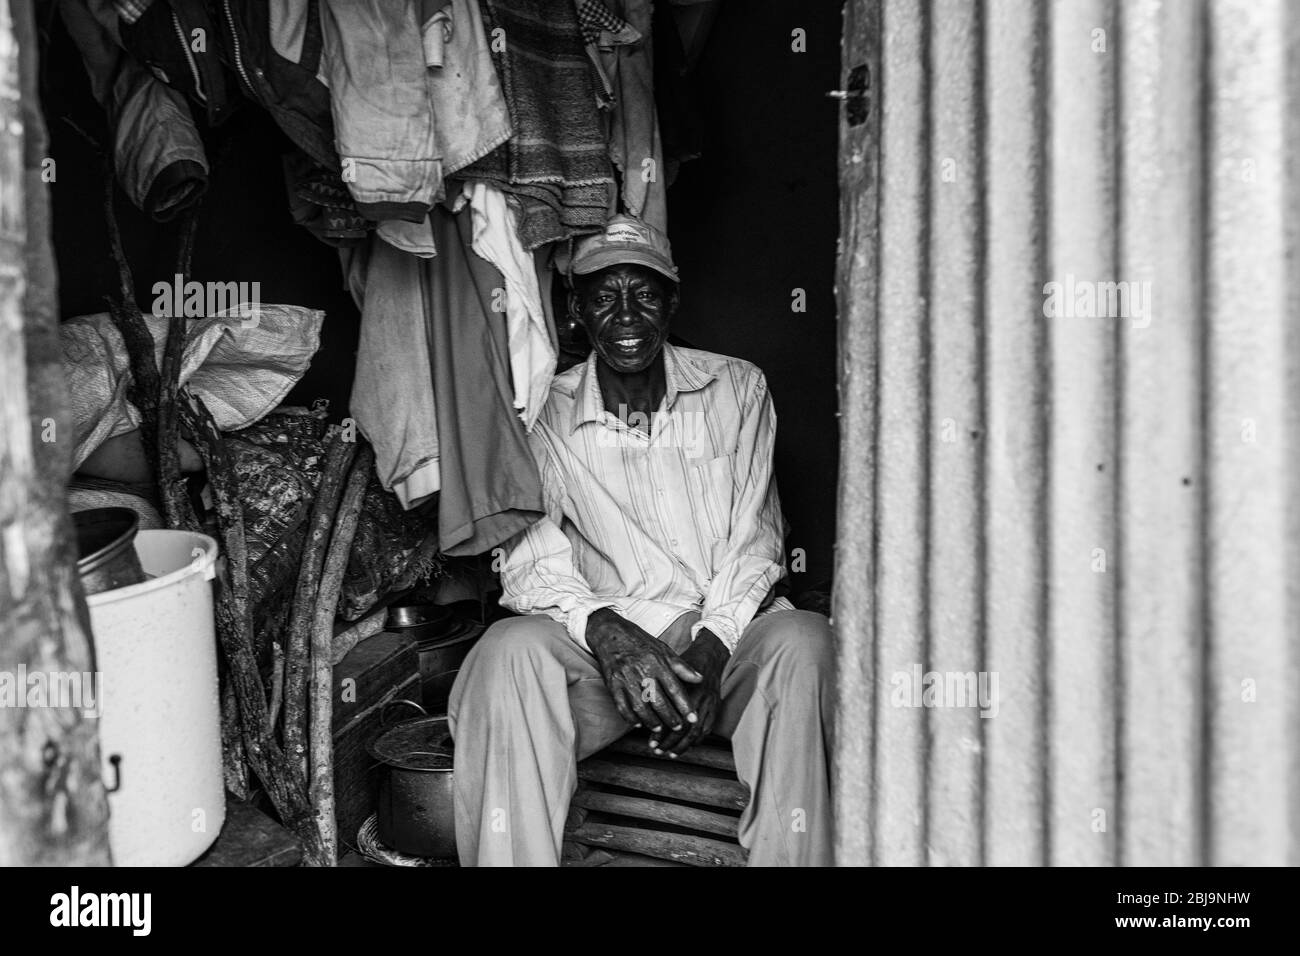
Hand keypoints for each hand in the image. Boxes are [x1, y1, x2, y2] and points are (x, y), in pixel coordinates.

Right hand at [586, 608, 702, 732]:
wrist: (612, 634)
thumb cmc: (640, 643)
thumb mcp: (664, 650)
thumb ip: (681, 667)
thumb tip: (699, 679)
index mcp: (657, 664)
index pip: (675, 689)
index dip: (685, 706)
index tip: (693, 719)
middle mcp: (642, 673)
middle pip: (659, 702)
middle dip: (670, 718)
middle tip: (678, 727)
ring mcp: (626, 680)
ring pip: (641, 708)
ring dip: (651, 722)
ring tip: (659, 728)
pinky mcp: (613, 685)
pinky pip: (622, 707)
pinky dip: (630, 718)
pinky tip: (638, 723)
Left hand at [650, 628, 727, 757]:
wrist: (709, 655)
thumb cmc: (685, 662)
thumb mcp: (670, 670)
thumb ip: (660, 689)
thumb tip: (642, 710)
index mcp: (688, 690)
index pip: (674, 719)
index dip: (662, 732)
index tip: (650, 740)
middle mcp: (701, 700)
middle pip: (686, 730)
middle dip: (670, 743)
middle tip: (656, 750)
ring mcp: (711, 705)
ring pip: (697, 733)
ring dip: (682, 746)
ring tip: (668, 752)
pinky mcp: (716, 708)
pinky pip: (707, 730)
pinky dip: (696, 741)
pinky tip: (685, 746)